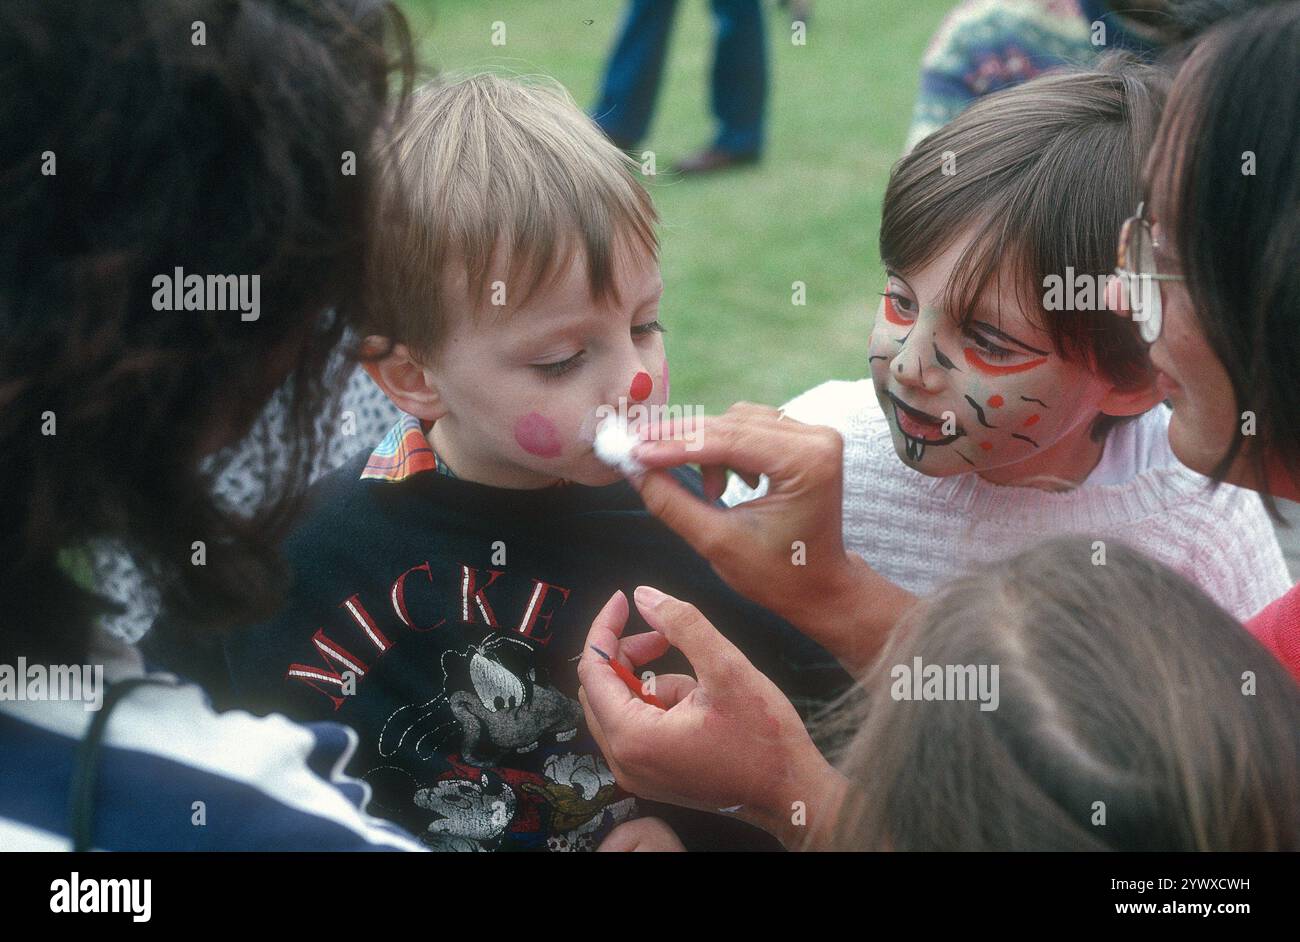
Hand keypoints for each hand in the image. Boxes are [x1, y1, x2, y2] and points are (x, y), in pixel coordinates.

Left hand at [576, 587, 843, 848]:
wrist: (791, 794)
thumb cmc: (763, 740)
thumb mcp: (726, 668)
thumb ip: (682, 625)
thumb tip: (643, 596)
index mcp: (633, 737)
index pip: (592, 670)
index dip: (604, 628)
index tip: (622, 600)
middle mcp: (624, 761)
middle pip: (600, 689)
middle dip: (627, 653)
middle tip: (664, 638)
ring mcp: (637, 774)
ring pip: (620, 706)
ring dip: (648, 680)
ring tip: (697, 682)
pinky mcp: (653, 777)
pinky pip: (637, 727)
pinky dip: (658, 704)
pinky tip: (698, 706)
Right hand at [629, 402, 914, 669]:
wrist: (819, 587)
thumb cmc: (777, 574)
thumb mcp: (715, 542)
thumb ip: (671, 502)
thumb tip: (633, 468)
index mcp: (807, 462)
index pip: (729, 440)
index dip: (676, 444)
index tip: (634, 450)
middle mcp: (816, 438)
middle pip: (732, 423)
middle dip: (682, 438)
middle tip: (638, 449)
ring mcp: (812, 435)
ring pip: (736, 421)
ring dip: (705, 447)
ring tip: (706, 493)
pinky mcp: (802, 439)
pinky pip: (749, 427)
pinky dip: (724, 448)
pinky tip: (722, 484)